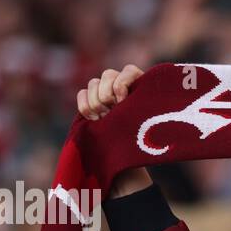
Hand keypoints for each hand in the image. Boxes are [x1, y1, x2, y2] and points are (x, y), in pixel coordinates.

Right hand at [75, 64, 150, 197]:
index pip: (129, 71)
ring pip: (93, 83)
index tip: (123, 101)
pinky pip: (81, 94)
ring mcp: (104, 94)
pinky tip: (94, 120)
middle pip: (107, 75)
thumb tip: (149, 105)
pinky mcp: (90, 103)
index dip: (123, 83)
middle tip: (112, 113)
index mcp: (139, 88)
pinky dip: (84, 105)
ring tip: (104, 119)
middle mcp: (121, 87)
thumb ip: (147, 112)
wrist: (128, 159)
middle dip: (107, 94)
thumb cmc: (144, 144)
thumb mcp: (149, 128)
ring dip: (96, 102)